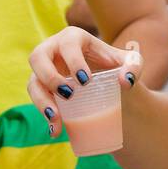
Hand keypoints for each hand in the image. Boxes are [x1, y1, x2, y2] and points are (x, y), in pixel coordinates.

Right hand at [27, 26, 143, 135]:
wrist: (110, 83)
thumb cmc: (118, 67)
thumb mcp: (132, 63)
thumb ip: (134, 66)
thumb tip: (124, 81)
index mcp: (74, 38)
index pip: (68, 44)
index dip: (73, 61)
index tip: (85, 81)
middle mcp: (53, 49)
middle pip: (38, 57)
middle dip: (49, 77)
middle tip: (69, 94)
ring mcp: (45, 69)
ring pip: (33, 81)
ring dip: (41, 100)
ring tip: (56, 118)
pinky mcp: (42, 87)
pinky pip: (36, 100)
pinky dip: (45, 115)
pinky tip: (55, 130)